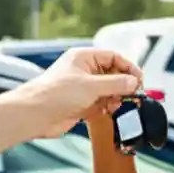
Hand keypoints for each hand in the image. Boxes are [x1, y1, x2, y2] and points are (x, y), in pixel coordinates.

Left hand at [20, 48, 142, 136]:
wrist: (34, 115)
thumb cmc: (55, 94)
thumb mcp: (91, 86)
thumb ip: (116, 83)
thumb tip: (134, 82)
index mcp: (84, 58)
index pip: (113, 57)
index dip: (128, 67)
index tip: (139, 80)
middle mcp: (84, 71)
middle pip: (113, 74)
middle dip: (123, 84)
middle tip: (133, 94)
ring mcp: (82, 88)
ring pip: (108, 90)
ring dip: (116, 98)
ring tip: (119, 104)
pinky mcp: (81, 104)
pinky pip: (101, 103)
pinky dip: (107, 107)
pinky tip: (108, 111)